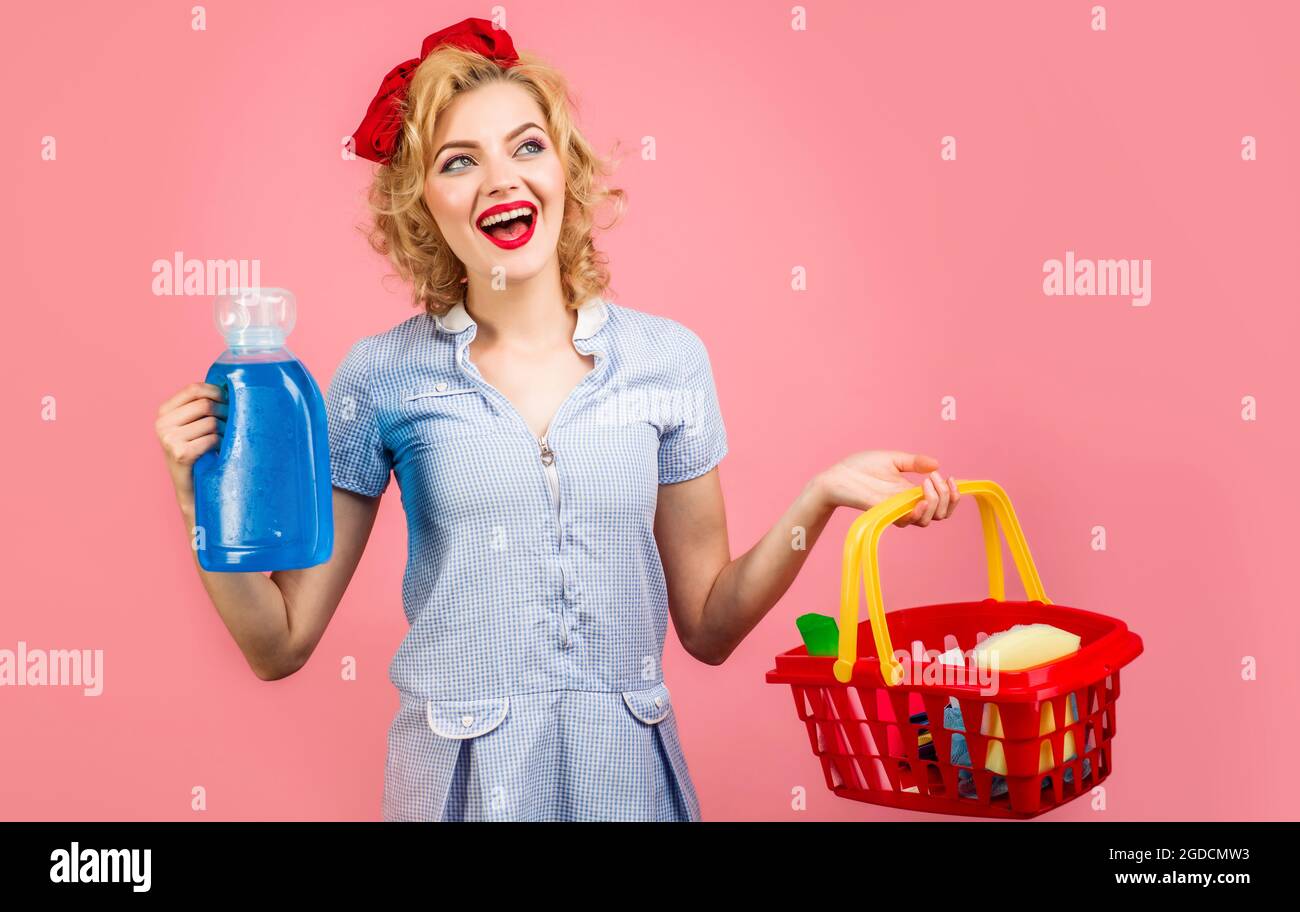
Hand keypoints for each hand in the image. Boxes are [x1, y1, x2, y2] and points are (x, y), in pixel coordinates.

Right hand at [155, 382, 225, 511]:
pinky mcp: (180, 453)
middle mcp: (162, 423)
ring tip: (226, 439)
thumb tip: (230, 384)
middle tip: (232, 423)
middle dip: (225, 412)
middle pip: (205, 404)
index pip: (194, 388)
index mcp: (164, 412)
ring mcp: (168, 439)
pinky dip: (221, 444)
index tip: (229, 400)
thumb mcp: (195, 425)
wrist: (193, 489)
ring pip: (212, 422)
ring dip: (226, 430)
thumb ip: (203, 405)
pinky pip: (211, 438)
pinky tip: (219, 451)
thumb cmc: (200, 453)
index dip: (216, 391)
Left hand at [808, 450, 959, 527]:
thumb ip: (915, 462)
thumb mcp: (893, 459)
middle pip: (941, 514)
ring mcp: (898, 510)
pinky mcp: (886, 513)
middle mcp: (908, 503)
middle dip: (947, 497)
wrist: (838, 475)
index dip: (953, 495)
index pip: (942, 503)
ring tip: (926, 484)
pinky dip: (919, 511)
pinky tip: (919, 498)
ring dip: (935, 502)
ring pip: (928, 520)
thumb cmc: (861, 466)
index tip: (952, 477)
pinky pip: (908, 521)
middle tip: (935, 478)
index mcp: (912, 491)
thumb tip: (938, 464)